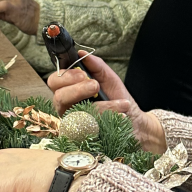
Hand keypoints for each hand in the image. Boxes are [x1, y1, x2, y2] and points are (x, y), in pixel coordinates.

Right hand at [48, 51, 166, 153]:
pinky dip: (109, 117)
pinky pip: (92, 127)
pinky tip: (122, 113)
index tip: (83, 74)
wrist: (136, 125)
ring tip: (121, 102)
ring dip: (101, 105)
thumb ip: (96, 66)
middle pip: (58, 97)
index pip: (54, 81)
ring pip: (76, 113)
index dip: (65, 75)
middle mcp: (68, 108)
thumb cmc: (120, 101)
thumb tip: (81, 53)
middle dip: (77, 89)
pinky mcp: (84, 139)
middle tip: (95, 86)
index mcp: (70, 91)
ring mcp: (74, 125)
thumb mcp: (110, 79)